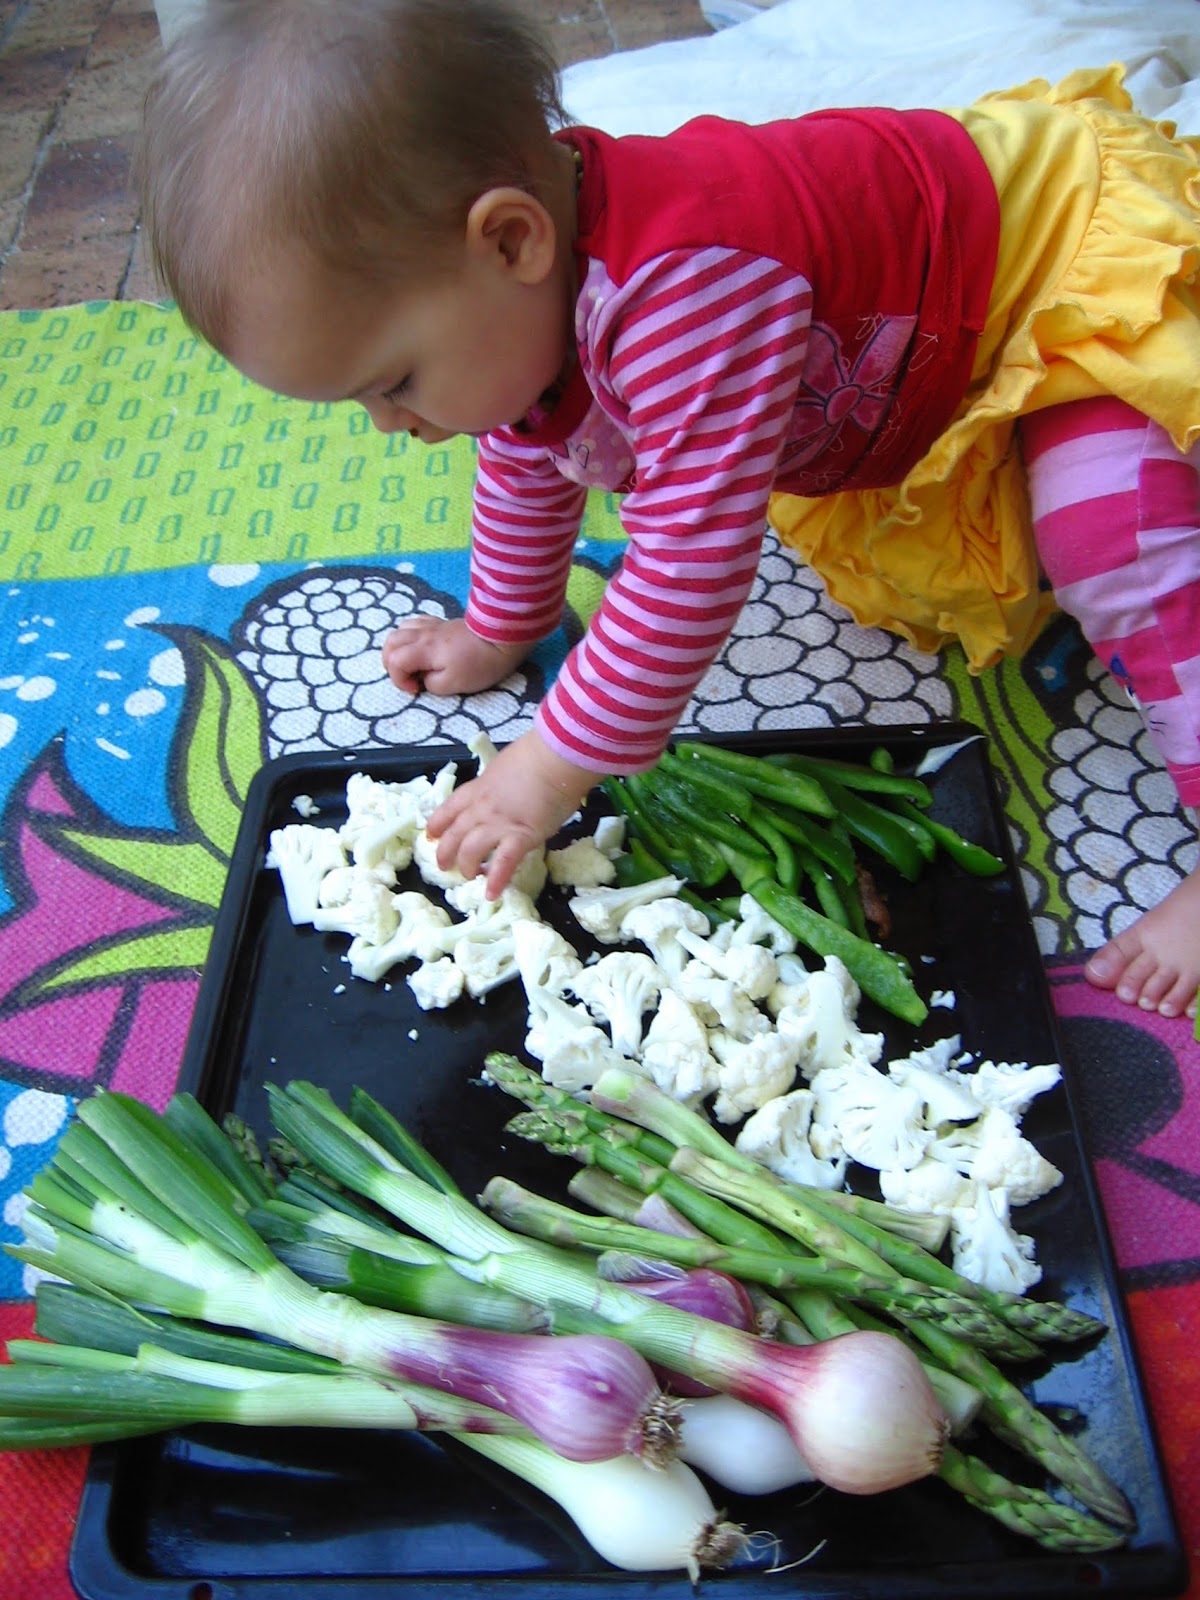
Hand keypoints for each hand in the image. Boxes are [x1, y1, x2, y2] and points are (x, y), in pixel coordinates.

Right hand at [382, 616, 530, 695]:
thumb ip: (431, 684)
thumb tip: (423, 678)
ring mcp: (432, 626)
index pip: (394, 661)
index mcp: (423, 650)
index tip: (416, 689)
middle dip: (391, 663)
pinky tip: (420, 646)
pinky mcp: (442, 623)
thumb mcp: (453, 685)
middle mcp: (423, 634)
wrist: (501, 638)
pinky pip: (415, 623)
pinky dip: (409, 636)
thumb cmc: (479, 664)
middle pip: (390, 642)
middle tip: (408, 678)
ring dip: (398, 648)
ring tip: (412, 663)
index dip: (399, 679)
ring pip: (400, 630)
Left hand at [427, 730, 598, 896]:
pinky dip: (496, 881)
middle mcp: (481, 808)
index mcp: (478, 788)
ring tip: (470, 878)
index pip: (449, 809)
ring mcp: (498, 824)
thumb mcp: (505, 766)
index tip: (431, 835)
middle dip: (446, 853)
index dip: (437, 824)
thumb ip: (499, 784)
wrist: (555, 758)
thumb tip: (505, 790)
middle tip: (445, 866)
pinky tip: (492, 894)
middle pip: (454, 835)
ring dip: (467, 867)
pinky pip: (503, 863)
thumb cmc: (537, 756)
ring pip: (470, 851)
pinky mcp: (520, 837)